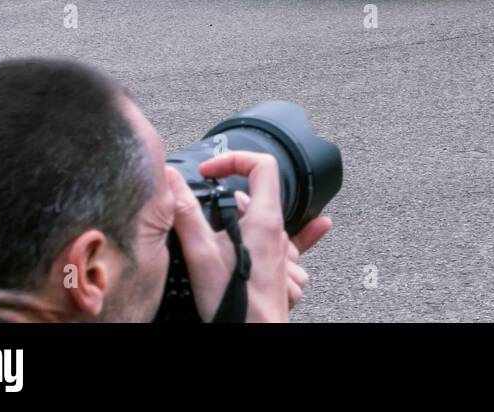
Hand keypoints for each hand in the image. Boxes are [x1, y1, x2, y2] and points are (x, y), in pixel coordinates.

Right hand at [169, 151, 331, 322]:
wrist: (257, 334)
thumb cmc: (236, 301)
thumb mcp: (202, 252)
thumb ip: (186, 213)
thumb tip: (170, 180)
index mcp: (264, 218)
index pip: (262, 165)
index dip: (235, 159)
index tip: (210, 172)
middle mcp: (278, 231)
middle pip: (261, 192)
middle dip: (231, 187)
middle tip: (206, 193)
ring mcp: (281, 251)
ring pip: (267, 218)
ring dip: (245, 211)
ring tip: (225, 212)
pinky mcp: (278, 269)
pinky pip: (294, 242)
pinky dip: (302, 230)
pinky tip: (322, 224)